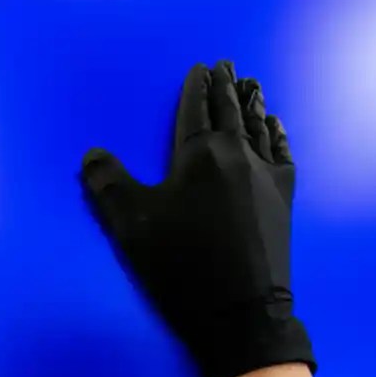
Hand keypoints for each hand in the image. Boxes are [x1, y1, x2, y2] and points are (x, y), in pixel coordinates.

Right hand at [80, 60, 312, 376]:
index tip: (200, 67)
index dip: (195, 88)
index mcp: (199, 154)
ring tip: (252, 84)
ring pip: (259, 128)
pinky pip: (283, 155)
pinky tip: (278, 126)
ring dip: (253, 104)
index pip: (196, 109)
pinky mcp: (283, 200)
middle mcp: (237, 155)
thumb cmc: (181, 265)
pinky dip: (279, 135)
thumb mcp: (131, 225)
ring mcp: (266, 177)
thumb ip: (107, 183)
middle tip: (227, 64)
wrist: (239, 313)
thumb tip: (92, 153)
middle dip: (226, 86)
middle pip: (230, 111)